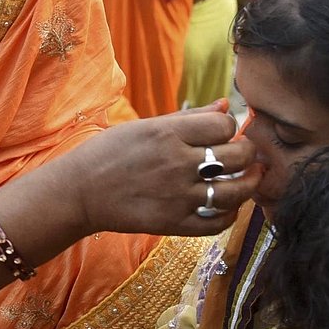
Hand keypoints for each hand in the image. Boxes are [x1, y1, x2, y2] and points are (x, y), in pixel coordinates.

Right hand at [69, 108, 257, 239]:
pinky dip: (230, 216)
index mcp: (169, 133)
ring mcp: (177, 196)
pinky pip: (217, 223)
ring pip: (235, 192)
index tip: (222, 134)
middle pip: (238, 156)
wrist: (79, 193)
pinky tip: (227, 207)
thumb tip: (224, 105)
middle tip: (245, 156)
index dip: (230, 128)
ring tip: (248, 180)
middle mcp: (177, 163)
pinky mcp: (173, 224)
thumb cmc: (109, 154)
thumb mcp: (146, 126)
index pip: (225, 125)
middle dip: (248, 154)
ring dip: (249, 185)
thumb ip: (188, 117)